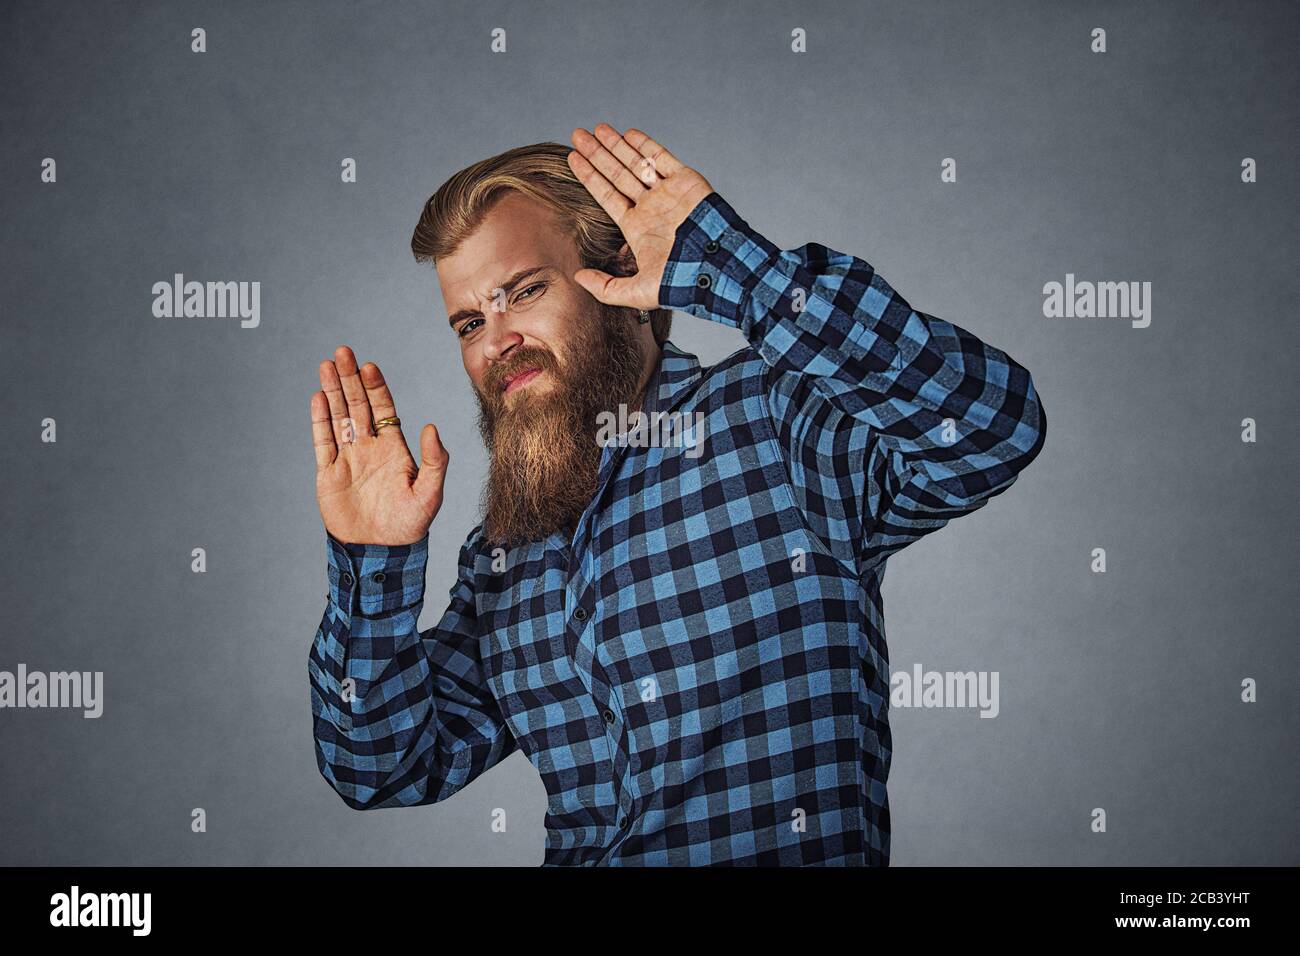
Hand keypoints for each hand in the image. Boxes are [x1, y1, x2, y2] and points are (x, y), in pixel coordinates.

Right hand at [310, 345, 448, 545]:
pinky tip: (318, 397)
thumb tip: (431, 427)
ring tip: (327, 365)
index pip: (384, 409)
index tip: (369, 366)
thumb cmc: (409, 526)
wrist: (380, 552)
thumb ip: (434, 461)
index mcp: (394, 448)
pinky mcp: (329, 474)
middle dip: (350, 379)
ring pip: (338, 417)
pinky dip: (319, 420)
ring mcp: (348, 459)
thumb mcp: (430, 494)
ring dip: (332, 391)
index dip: (376, 387)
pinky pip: (323, 441)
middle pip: (358, 405)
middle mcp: (370, 448)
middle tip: (343, 351)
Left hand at [567, 124, 713, 310]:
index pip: (607, 196)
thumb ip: (605, 286)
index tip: (572, 159)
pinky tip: (627, 134)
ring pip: (636, 163)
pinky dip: (645, 146)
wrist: (715, 267)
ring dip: (616, 146)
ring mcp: (668, 193)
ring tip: (596, 129)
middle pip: (617, 174)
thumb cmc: (679, 282)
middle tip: (577, 135)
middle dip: (597, 155)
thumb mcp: (636, 292)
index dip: (589, 177)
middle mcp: (651, 207)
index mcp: (638, 227)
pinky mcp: (686, 181)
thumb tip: (577, 276)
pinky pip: (662, 159)